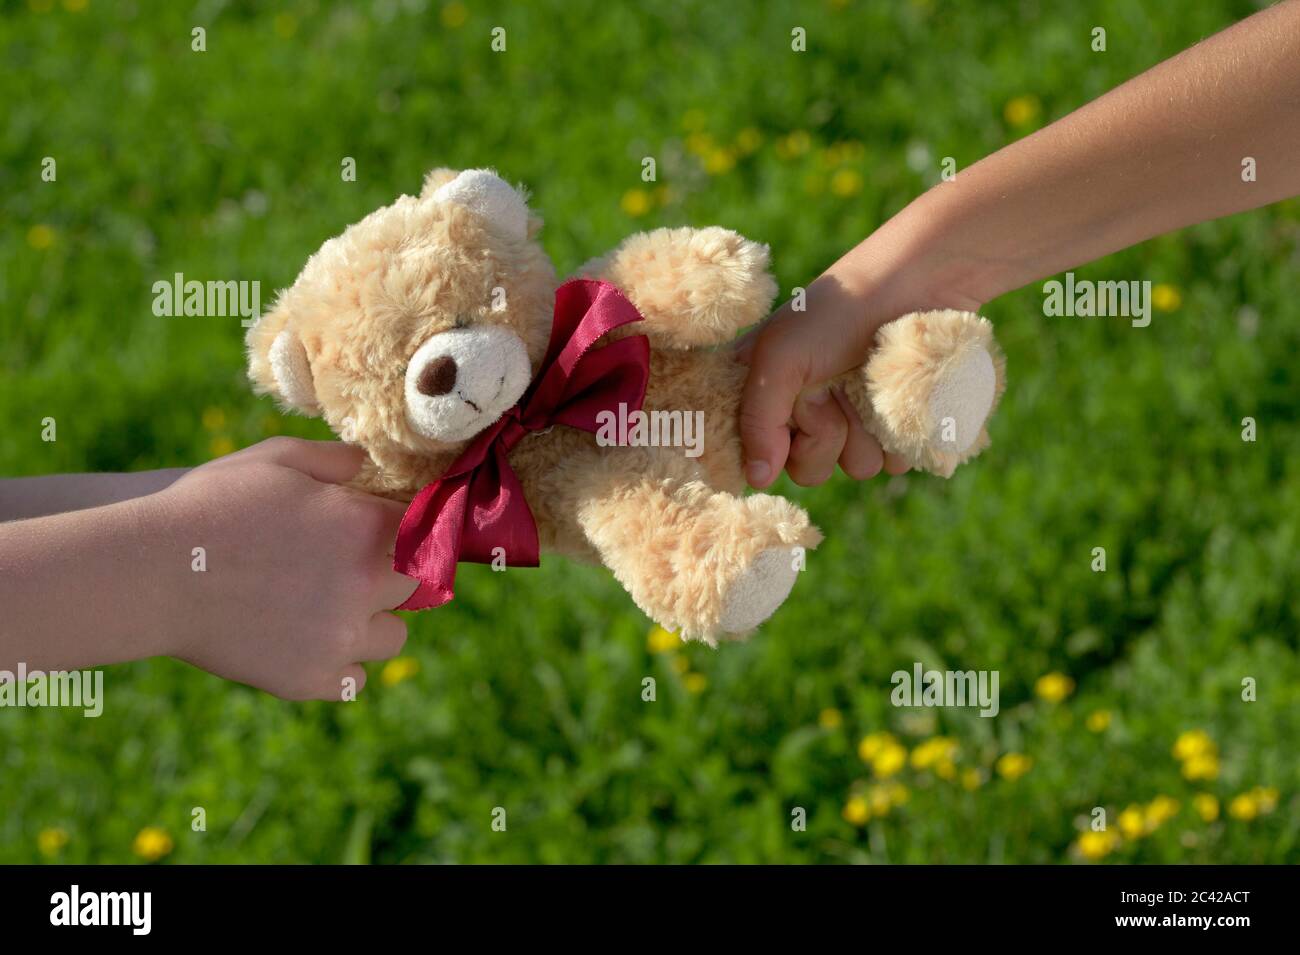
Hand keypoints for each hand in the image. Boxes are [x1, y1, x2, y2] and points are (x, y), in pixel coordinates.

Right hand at [155, 437, 416, 699]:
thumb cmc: (212, 505)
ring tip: (337, 608)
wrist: (151, 572)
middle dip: (394, 573)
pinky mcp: (313, 678)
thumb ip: (334, 460)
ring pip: (393, 637)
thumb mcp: (277, 460)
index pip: (424, 529)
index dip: (406, 528)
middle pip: (418, 585)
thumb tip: (366, 464)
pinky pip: (356, 678)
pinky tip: (315, 641)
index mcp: (366, 525)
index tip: (387, 530)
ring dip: (374, 622)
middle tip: (360, 569)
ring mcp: (341, 637)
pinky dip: (342, 664)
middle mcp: (366, 584)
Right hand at [736, 220, 981, 488]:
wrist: (919, 282)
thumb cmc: (838, 311)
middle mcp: (809, 413)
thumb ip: (758, 419)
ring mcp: (855, 420)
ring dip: (868, 432)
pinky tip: (900, 393)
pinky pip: (898, 460)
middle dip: (827, 437)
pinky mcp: (897, 425)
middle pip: (810, 470)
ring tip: (869, 383)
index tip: (793, 416)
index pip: (758, 455)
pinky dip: (901, 431)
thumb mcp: (780, 355)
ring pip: (859, 466)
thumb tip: (756, 479)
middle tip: (835, 390)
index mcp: (770, 395)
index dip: (776, 446)